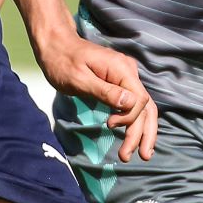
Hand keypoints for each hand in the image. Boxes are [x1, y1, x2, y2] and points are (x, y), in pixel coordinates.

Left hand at [37, 30, 157, 161]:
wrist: (56, 45)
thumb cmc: (62, 62)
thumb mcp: (79, 79)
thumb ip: (104, 91)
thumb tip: (128, 103)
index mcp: (121, 69)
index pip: (139, 100)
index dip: (130, 118)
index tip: (110, 126)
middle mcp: (129, 72)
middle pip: (146, 106)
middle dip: (142, 133)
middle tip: (135, 157)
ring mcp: (126, 77)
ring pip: (143, 108)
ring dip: (142, 131)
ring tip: (141, 154)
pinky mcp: (120, 82)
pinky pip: (134, 104)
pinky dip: (137, 122)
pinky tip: (137, 138)